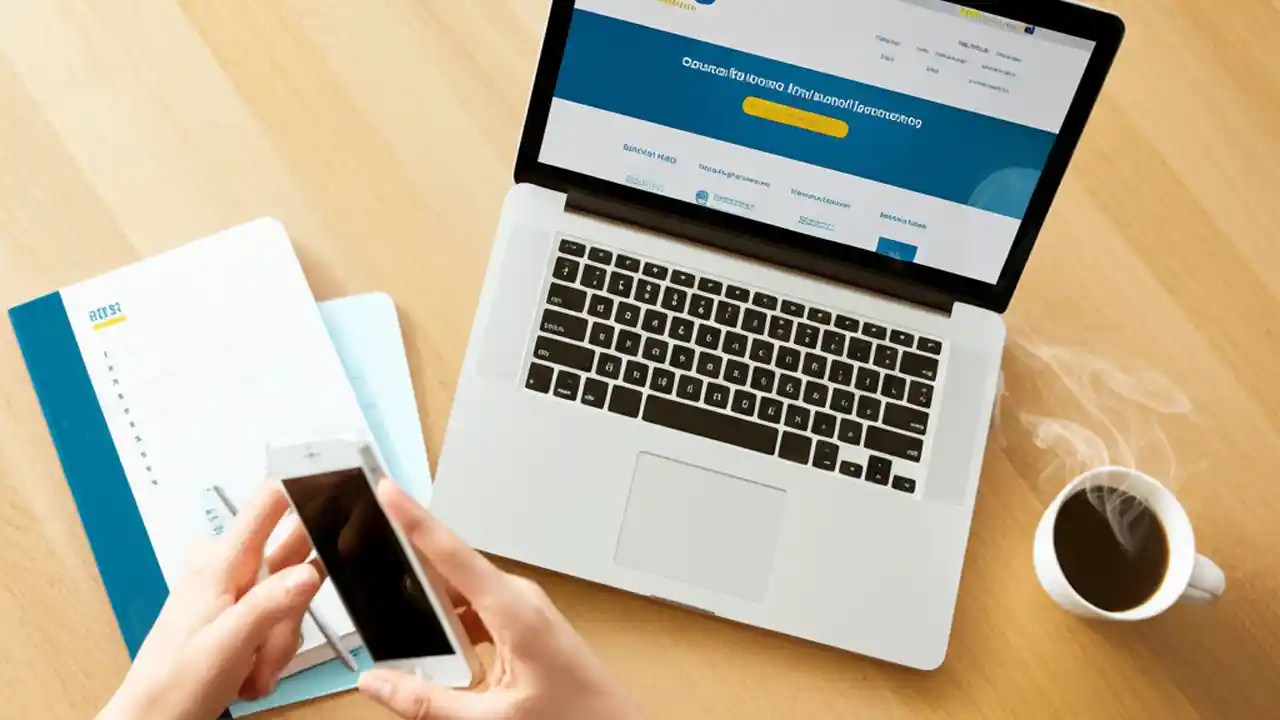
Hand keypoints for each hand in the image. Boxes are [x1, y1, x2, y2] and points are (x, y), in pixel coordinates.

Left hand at [98, 486, 321, 719]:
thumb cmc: (175, 683)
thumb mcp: (228, 644)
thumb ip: (271, 605)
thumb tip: (311, 573)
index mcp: (221, 560)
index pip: (270, 500)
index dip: (306, 488)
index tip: (345, 489)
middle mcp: (231, 566)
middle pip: (295, 557)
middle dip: (295, 605)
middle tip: (270, 644)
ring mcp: (239, 589)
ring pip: (294, 596)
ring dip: (282, 638)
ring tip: (253, 667)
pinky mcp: (245, 611)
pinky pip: (285, 619)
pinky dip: (275, 650)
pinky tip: (251, 670)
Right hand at [357, 481, 641, 719]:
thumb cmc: (573, 718)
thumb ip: (427, 703)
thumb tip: (379, 683)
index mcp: (515, 611)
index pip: (452, 553)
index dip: (415, 519)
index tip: (389, 490)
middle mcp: (520, 600)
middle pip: (451, 571)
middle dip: (410, 565)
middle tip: (368, 552)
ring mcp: (524, 611)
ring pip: (462, 595)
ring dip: (429, 604)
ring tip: (392, 612)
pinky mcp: (524, 625)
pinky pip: (476, 612)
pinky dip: (450, 623)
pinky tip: (433, 647)